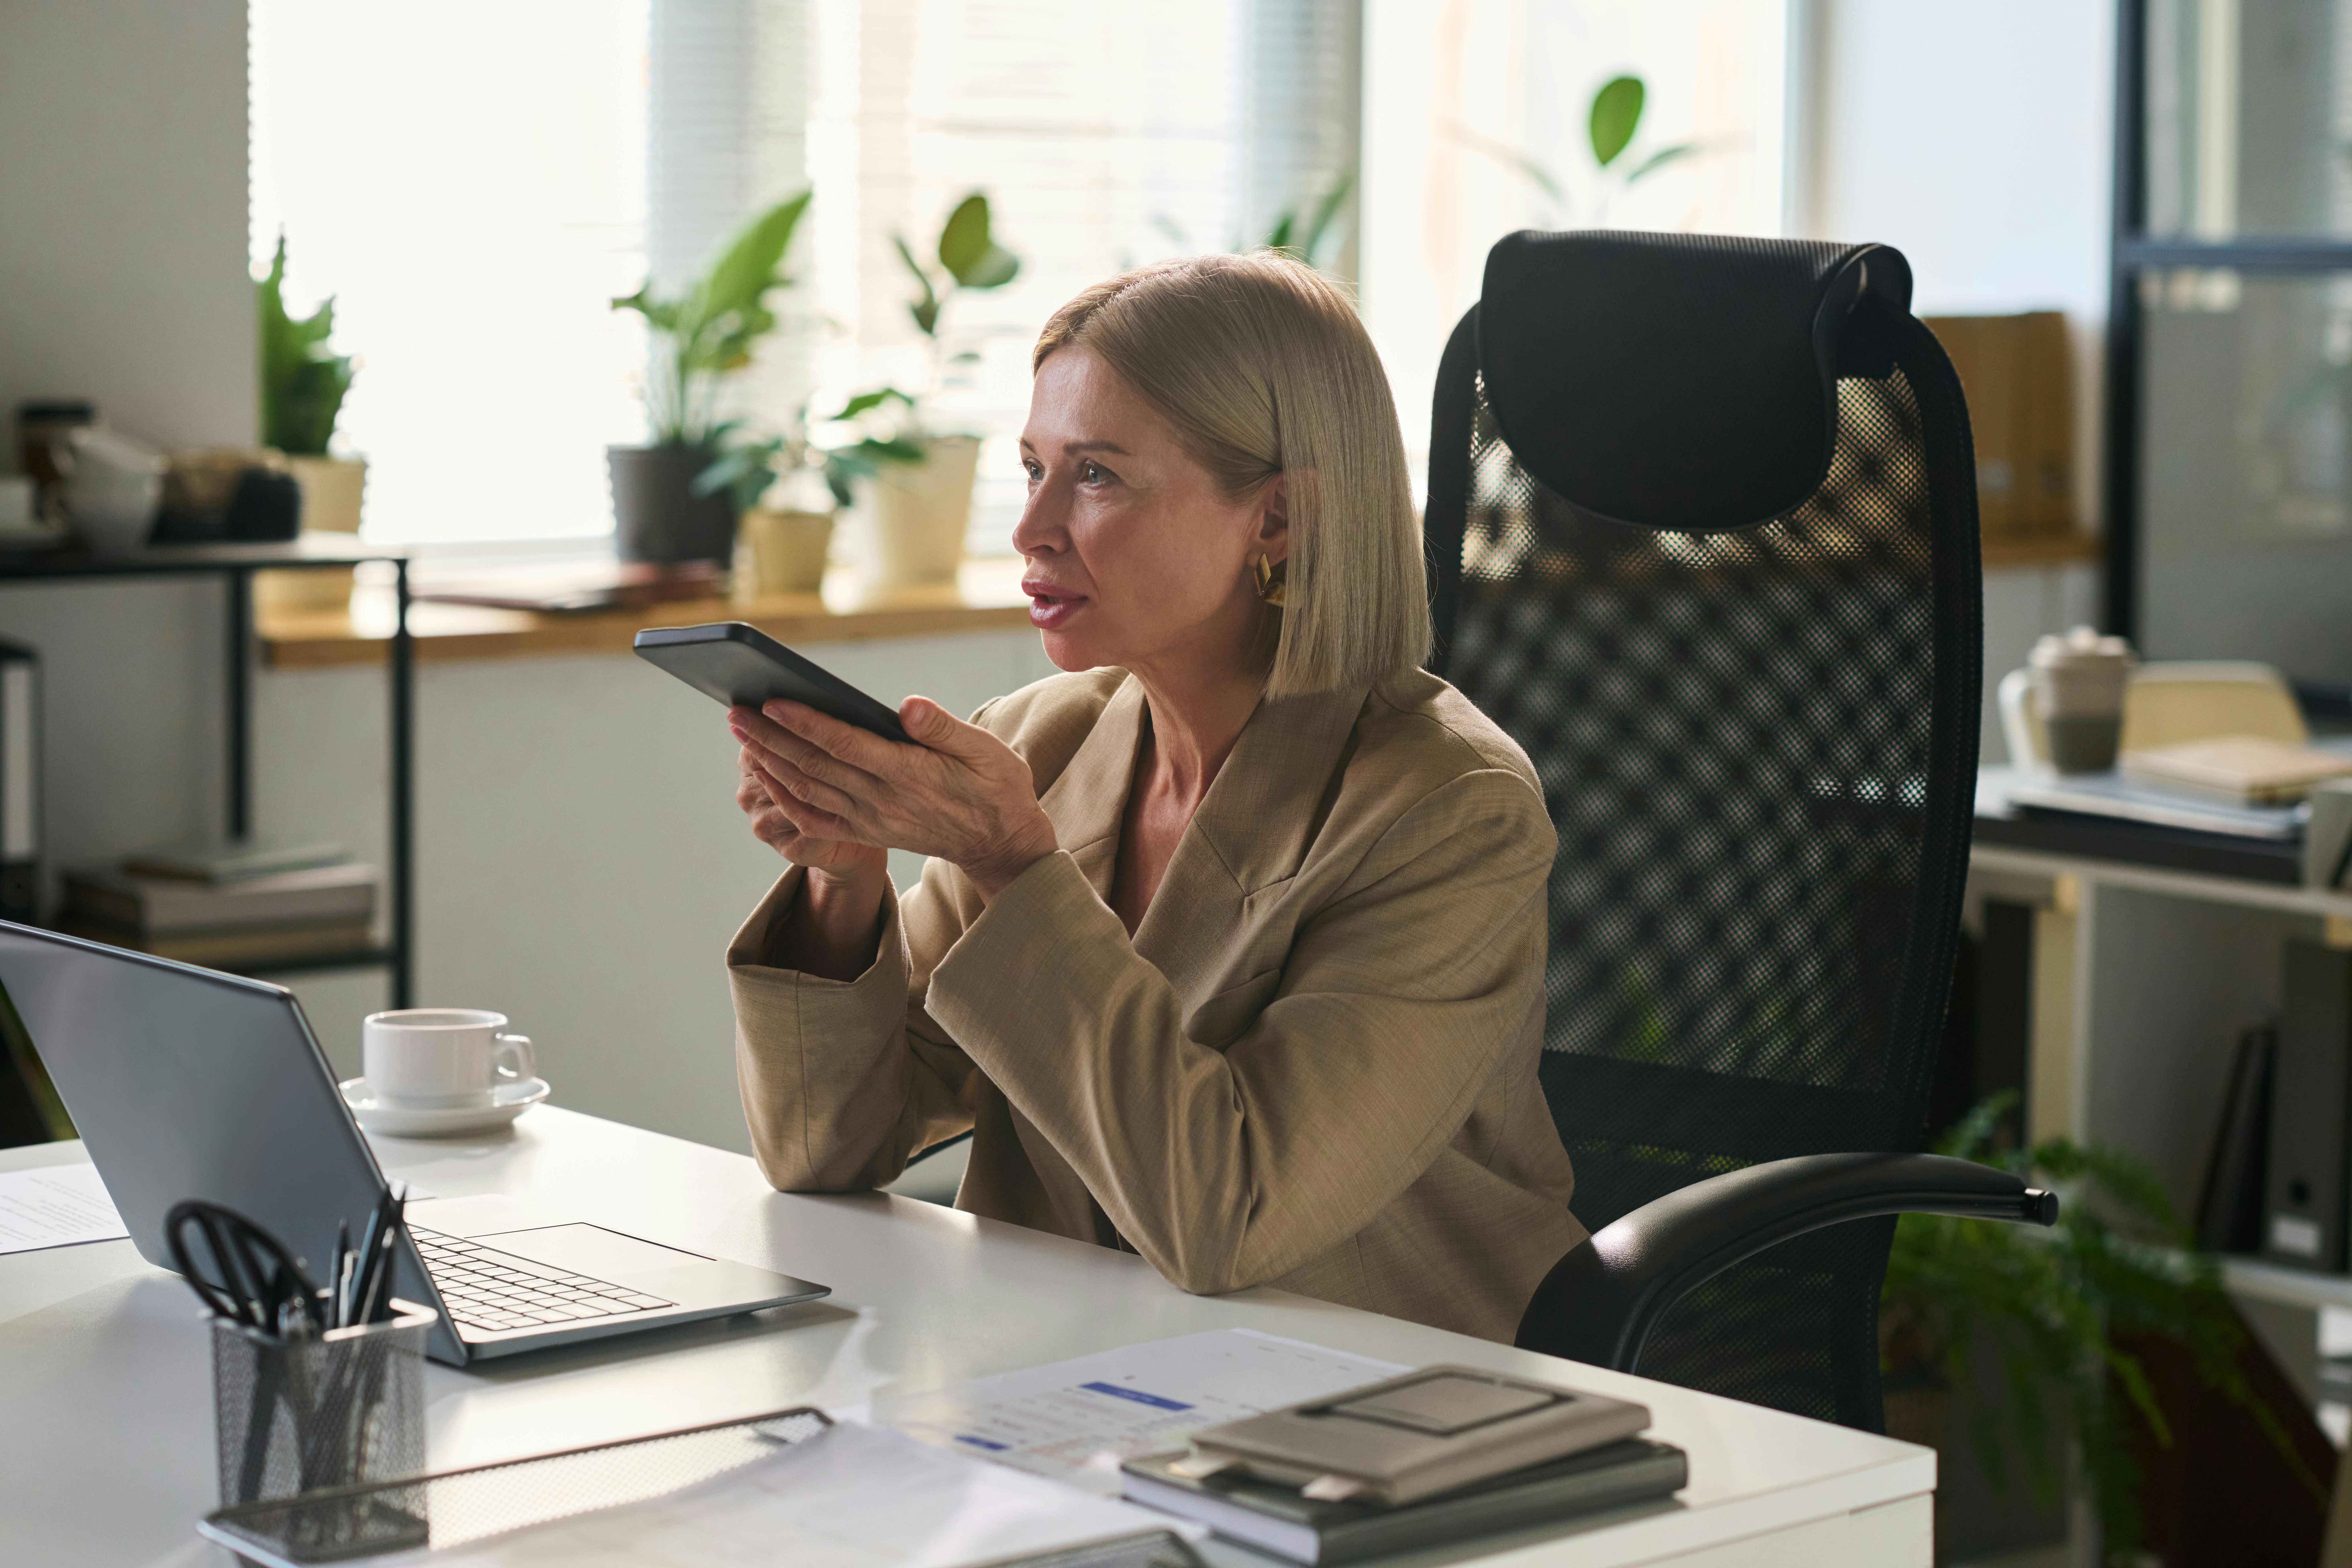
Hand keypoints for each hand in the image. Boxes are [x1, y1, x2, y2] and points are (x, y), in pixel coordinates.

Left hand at [728, 696, 1058, 899]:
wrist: (999, 843)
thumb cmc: (995, 788)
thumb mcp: (987, 752)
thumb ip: (944, 728)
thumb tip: (908, 706)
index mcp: (909, 774)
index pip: (845, 745)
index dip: (806, 723)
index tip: (772, 700)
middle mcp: (882, 801)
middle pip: (814, 766)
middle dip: (771, 737)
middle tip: (735, 710)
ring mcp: (870, 820)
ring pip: (807, 789)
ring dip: (769, 761)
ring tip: (740, 733)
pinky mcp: (865, 833)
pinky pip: (813, 819)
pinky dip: (783, 797)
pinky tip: (765, 776)